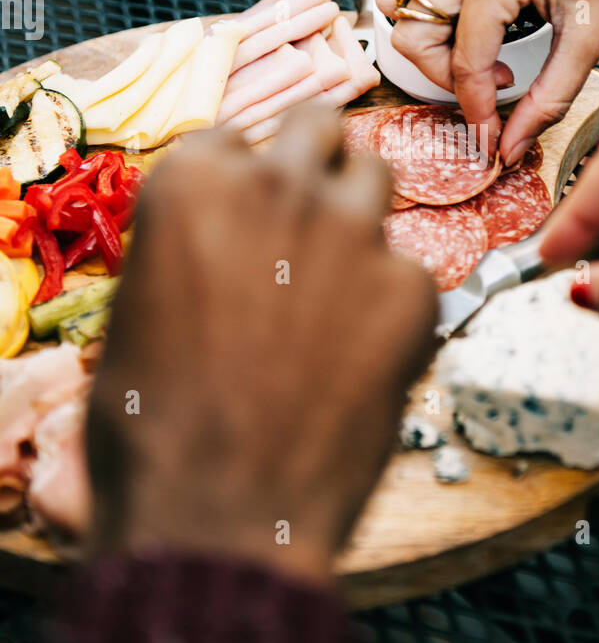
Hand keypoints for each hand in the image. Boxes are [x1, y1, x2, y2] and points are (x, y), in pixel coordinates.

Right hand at [86, 108, 436, 583]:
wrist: (218, 515)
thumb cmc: (155, 425)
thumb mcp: (140, 310)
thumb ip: (193, 246)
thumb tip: (227, 241)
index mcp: (195, 181)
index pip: (237, 137)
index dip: (243, 177)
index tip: (248, 212)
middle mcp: (279, 186)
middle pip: (318, 127)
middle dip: (313, 161)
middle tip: (308, 213)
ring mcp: (354, 233)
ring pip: (375, 177)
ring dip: (358, 213)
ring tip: (338, 280)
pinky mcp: (413, 290)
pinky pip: (408, 269)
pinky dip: (391, 302)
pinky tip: (361, 357)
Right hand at [377, 0, 598, 164]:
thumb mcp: (591, 37)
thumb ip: (546, 99)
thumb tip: (511, 144)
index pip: (463, 64)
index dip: (476, 110)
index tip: (492, 137)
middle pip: (411, 33)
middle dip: (444, 74)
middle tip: (493, 83)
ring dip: (428, 38)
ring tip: (479, 53)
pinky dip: (433, 6)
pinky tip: (479, 21)